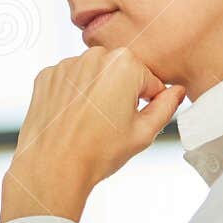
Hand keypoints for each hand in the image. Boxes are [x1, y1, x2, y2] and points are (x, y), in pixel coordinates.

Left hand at [0, 47, 186, 222]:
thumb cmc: (99, 152)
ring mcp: (66, 64)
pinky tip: (71, 117)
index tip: (131, 122)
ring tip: (89, 122)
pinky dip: (72, 95)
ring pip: (93, 75)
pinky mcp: (46, 75)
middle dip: (120, 93)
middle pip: (120, 73)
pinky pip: (69, 81)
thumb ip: (166, 107)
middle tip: (110, 124)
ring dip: (96, 92)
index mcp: (124, 63)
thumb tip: (176, 91)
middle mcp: (94, 55)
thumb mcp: (143, 132)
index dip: (146, 104)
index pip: (149, 81)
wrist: (53, 167)